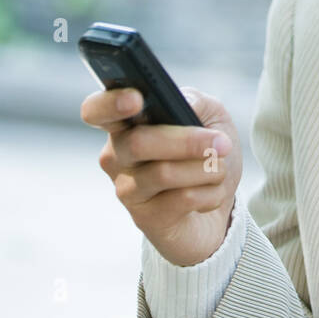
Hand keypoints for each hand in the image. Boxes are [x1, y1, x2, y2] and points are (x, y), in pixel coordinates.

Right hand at [81, 85, 242, 265]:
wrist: (221, 206)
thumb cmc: (207, 153)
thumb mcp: (211, 116)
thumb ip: (195, 101)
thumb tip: (183, 103)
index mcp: (126, 123)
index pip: (96, 110)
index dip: (110, 104)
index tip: (135, 99)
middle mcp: (117, 155)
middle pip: (138, 142)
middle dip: (187, 141)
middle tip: (222, 143)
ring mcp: (127, 189)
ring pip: (164, 172)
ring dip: (207, 169)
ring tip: (220, 169)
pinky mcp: (145, 218)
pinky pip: (182, 199)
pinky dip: (211, 192)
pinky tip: (211, 193)